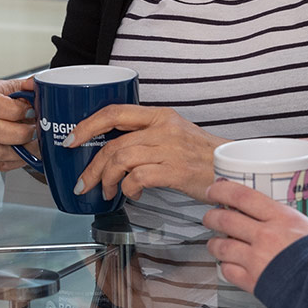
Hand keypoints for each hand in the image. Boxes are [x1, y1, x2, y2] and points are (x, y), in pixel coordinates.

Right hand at [0, 75, 38, 172]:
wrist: (21, 120)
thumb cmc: (23, 105)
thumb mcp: (29, 91)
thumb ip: (34, 86)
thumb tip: (35, 84)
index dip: (12, 109)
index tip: (30, 111)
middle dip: (18, 133)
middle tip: (34, 131)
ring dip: (20, 149)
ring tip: (33, 143)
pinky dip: (16, 160)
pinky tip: (24, 151)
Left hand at [70, 105, 222, 200]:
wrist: (235, 169)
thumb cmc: (204, 157)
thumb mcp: (175, 135)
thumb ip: (147, 137)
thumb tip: (113, 152)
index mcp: (160, 115)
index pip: (114, 112)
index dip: (88, 125)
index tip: (72, 139)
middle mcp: (163, 128)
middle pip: (114, 143)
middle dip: (92, 165)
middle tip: (83, 181)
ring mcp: (170, 148)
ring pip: (121, 160)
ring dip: (106, 180)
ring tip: (106, 192)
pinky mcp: (176, 170)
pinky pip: (139, 178)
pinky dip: (128, 189)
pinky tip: (130, 194)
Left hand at [201, 180, 307, 295]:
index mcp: (282, 219)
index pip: (243, 196)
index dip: (223, 190)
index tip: (215, 188)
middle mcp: (265, 236)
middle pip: (225, 219)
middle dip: (212, 216)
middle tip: (210, 215)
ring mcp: (256, 259)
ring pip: (222, 246)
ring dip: (214, 243)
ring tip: (214, 242)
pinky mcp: (254, 282)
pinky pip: (229, 272)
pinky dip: (224, 267)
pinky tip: (227, 265)